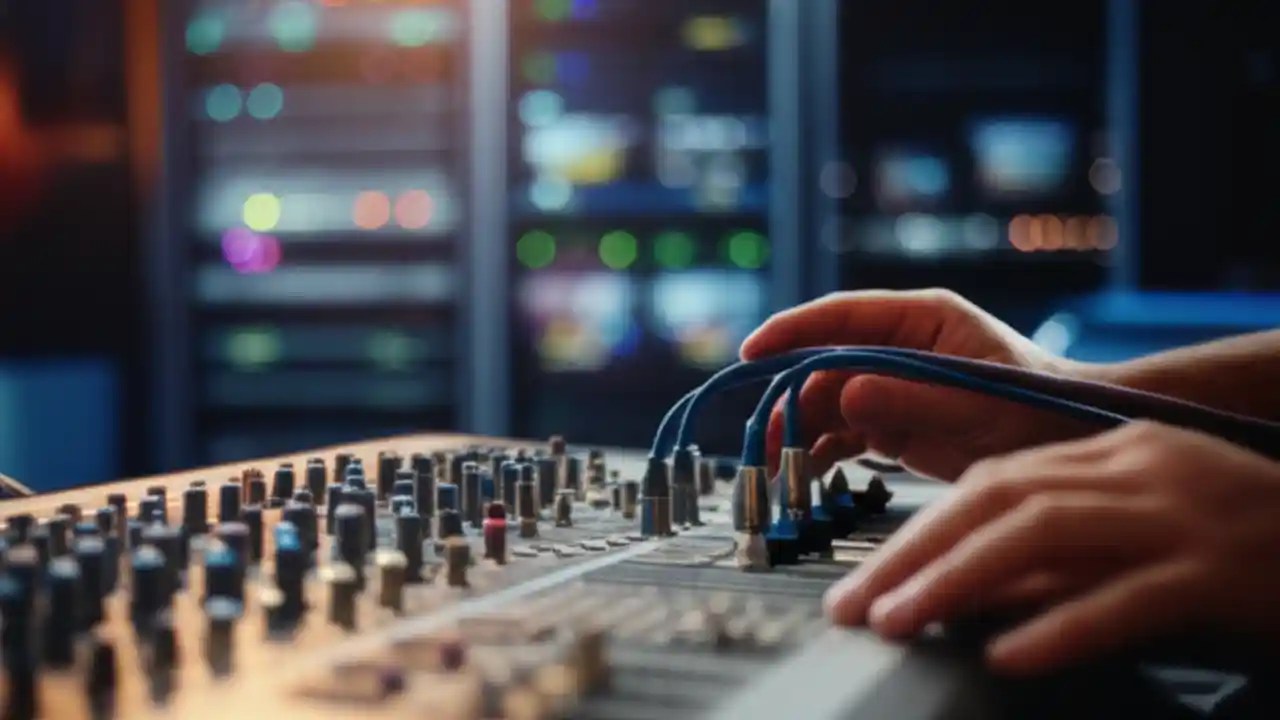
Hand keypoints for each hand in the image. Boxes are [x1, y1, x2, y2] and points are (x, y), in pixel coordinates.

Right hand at [740, 289, 1096, 479]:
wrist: (1073, 442)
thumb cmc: (1039, 408)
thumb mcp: (979, 405)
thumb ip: (912, 399)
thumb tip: (844, 395)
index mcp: (921, 320)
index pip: (842, 317)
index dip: (793, 331)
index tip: (753, 352)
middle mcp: (899, 347)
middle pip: (824, 366)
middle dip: (790, 399)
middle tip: (765, 437)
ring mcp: (893, 385)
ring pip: (827, 403)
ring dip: (799, 432)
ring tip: (776, 466)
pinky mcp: (894, 423)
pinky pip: (844, 434)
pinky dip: (821, 453)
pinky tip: (803, 474)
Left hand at [824, 421, 1279, 674]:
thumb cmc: (1249, 553)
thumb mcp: (1146, 537)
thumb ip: (1066, 556)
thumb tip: (973, 595)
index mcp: (1118, 454)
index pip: (994, 480)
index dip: (919, 529)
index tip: (865, 578)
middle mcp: (1141, 471)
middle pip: (999, 498)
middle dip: (913, 552)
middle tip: (852, 606)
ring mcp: (1183, 517)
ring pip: (1044, 535)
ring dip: (957, 580)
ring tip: (897, 622)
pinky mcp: (1222, 575)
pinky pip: (1126, 600)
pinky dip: (1058, 627)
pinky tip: (1005, 656)